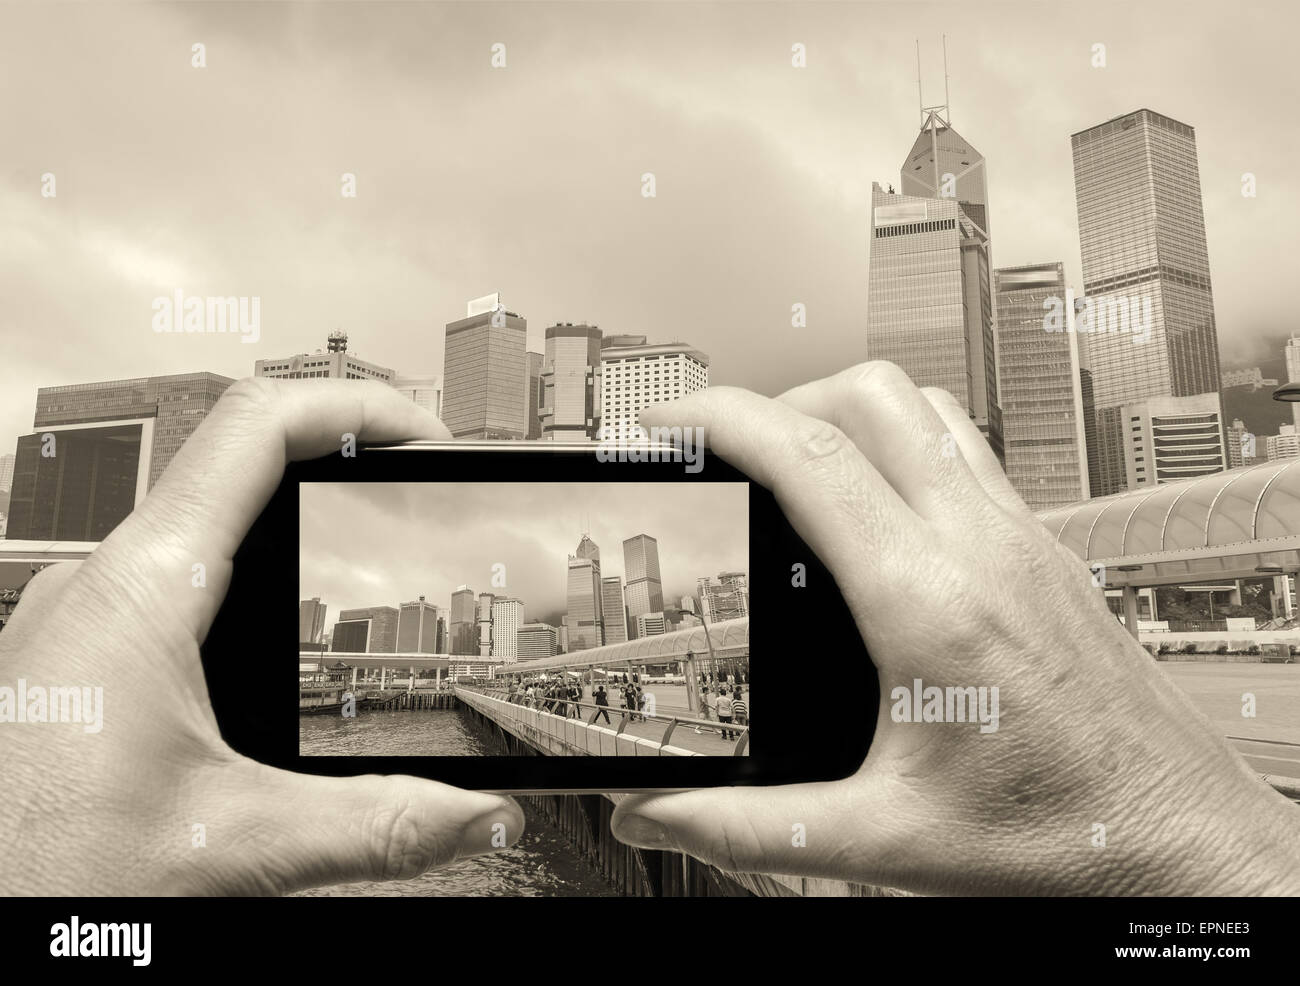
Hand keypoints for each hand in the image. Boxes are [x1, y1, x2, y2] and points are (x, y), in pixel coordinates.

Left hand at [0, 378, 523, 895]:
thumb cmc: (31, 868)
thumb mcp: (232, 845)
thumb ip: (373, 825)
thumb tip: (475, 813)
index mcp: (141, 592)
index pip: (257, 429)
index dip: (354, 408)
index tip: (422, 431)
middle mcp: (101, 585)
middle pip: (234, 460)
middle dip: (336, 455)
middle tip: (411, 478)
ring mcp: (81, 616)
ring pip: (200, 522)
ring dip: (289, 516)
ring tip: (362, 540)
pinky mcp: (77, 655)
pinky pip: (171, 578)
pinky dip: (246, 575)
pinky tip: (279, 632)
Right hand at [613, 362, 1299, 895]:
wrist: (1175, 835)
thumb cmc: (1060, 831)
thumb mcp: (883, 840)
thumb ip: (751, 830)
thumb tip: (664, 815)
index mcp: (930, 603)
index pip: (809, 460)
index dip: (722, 420)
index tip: (671, 422)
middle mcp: (982, 547)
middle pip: (869, 397)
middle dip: (780, 401)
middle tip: (731, 452)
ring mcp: (1023, 538)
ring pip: (925, 409)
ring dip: (849, 412)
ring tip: (798, 463)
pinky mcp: (1046, 549)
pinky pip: (966, 450)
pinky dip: (904, 445)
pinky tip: (879, 510)